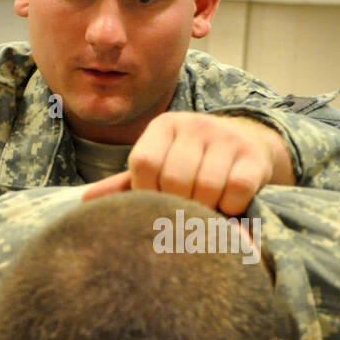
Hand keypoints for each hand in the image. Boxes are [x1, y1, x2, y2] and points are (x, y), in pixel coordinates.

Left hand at [81, 111, 292, 214]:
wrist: (246, 146)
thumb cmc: (192, 165)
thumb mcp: (159, 167)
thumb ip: (126, 185)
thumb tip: (85, 201)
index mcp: (164, 126)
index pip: (144, 163)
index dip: (146, 192)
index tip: (155, 205)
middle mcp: (195, 125)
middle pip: (175, 178)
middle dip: (177, 205)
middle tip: (182, 215)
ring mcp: (227, 138)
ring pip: (206, 186)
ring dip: (204, 209)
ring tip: (204, 212)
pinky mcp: (253, 157)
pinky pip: (236, 190)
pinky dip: (230, 207)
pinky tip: (228, 206)